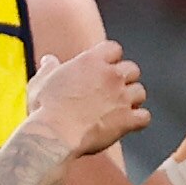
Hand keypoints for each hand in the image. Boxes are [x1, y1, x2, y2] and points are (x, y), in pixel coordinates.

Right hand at [27, 40, 150, 161]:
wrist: (54, 135)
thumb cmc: (44, 109)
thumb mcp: (40, 83)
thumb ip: (49, 69)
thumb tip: (49, 61)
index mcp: (91, 61)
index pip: (114, 49)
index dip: (111, 59)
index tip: (104, 68)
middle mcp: (111, 75)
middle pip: (132, 69)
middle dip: (125, 79)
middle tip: (112, 91)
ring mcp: (121, 97)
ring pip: (140, 92)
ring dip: (132, 99)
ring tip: (119, 109)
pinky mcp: (127, 120)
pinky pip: (144, 117)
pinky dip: (138, 121)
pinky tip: (128, 125)